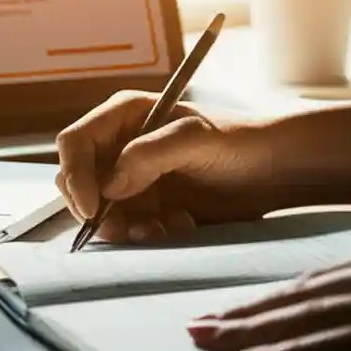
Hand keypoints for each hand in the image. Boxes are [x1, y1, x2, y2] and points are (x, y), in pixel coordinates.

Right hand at [55, 90, 271, 242]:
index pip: (75, 143)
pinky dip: (145, 234)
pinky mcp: (146, 205)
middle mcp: (120, 145)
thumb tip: (109, 184)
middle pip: (77, 180)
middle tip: (123, 230)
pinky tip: (179, 226)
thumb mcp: (197, 139)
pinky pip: (126, 226)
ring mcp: (131, 177)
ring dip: (123, 227)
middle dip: (94, 209)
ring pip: (99, 210)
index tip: (93, 208)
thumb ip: (150, 154)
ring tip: (162, 229)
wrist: (275, 171)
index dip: (75, 175)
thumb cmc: (240, 141)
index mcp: (124, 116)